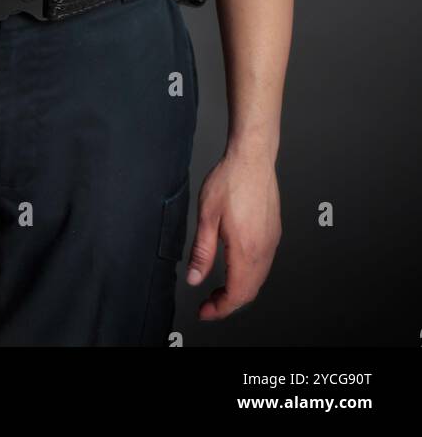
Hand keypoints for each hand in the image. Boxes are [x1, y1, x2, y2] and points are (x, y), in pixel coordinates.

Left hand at [185, 151, 281, 319]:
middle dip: (229, 303)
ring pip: (258, 279)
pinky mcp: (274, 232)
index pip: (237, 294)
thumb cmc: (230, 181)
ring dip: (240, 290)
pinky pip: (263, 265)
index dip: (220, 309)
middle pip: (250, 291)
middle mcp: (264, 249)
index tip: (205, 312)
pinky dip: (249, 276)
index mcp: (246, 249)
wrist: (252, 158)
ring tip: (219, 289)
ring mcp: (271, 241)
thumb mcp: (206, 216)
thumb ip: (202, 251)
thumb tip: (195, 278)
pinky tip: (235, 268)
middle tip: (209, 304)